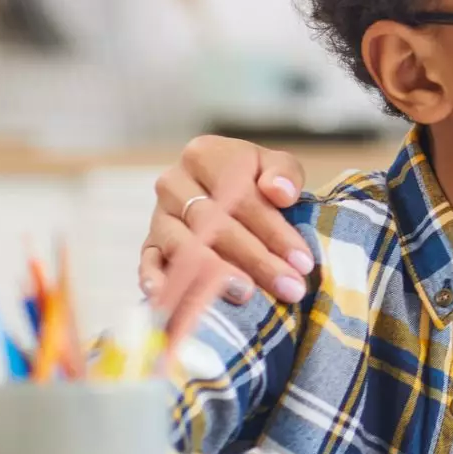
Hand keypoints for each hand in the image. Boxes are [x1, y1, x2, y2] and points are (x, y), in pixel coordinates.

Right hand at [140, 135, 314, 346]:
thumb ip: (284, 172)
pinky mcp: (149, 244)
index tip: (302, 261)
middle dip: (256, 259)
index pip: (241, 196)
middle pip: (215, 225)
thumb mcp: (276, 166)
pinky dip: (157, 280)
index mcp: (205, 155)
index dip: (274, 230)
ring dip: (215, 274)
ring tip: (246, 294)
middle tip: (288, 287)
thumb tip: (279, 192)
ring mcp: (158, 215)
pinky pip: (149, 263)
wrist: (226, 191)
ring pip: (185, 247)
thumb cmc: (256, 179)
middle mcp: (174, 183)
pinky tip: (171, 299)